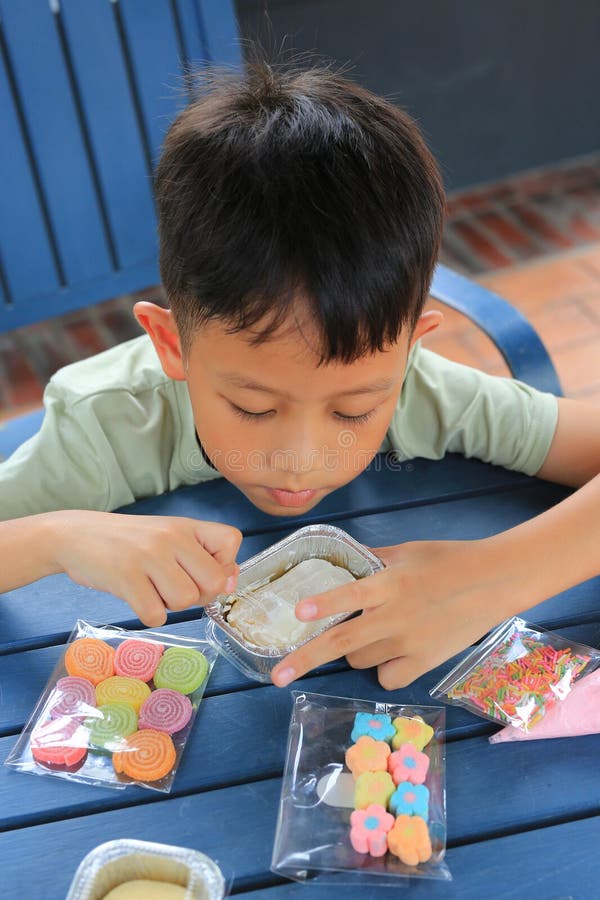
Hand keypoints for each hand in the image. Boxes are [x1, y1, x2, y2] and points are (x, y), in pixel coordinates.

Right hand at [47, 511, 241, 626]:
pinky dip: (148, 615)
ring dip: (170, 605)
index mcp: (185, 525)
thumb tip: (230, 585)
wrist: (74, 536)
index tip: (201, 570)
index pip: (232, 541)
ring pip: (185, 600)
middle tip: (174, 588)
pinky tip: (136, 598)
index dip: (225, 564)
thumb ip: (201, 557)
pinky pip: (155, 615)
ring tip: (151, 589)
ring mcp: (148, 556)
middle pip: (213, 582)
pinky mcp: (126, 577)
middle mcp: (171, 537)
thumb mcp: (167, 537)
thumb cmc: (128, 543)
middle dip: (199, 595)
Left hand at [271, 539, 520, 689]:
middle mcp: (395, 616)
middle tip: (278, 675)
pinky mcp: (425, 662)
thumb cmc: (449, 559)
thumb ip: (373, 559)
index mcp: (390, 583)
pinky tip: (392, 654)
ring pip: (361, 661)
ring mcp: (409, 643)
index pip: (350, 594)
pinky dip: (384, 669)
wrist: (494, 582)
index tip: (298, 613)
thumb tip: (344, 559)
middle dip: (306, 659)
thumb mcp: (407, 551)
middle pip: (343, 644)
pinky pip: (388, 678)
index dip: (324, 605)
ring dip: (355, 651)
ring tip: (369, 634)